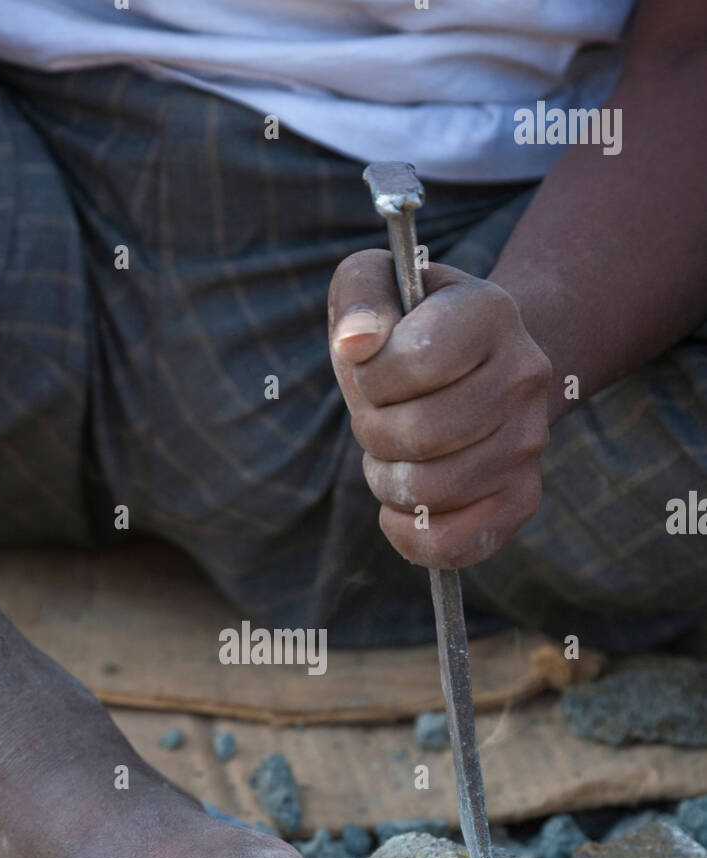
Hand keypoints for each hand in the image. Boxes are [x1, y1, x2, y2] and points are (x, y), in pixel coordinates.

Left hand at [328, 250, 550, 568]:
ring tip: (394, 455)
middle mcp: (525, 376)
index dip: (370, 376)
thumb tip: (356, 344)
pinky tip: (402, 509)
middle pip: (418, 434)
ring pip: (429, 491)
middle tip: (379, 418)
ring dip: (386, 480)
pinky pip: (454, 544)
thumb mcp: (378, 284)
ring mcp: (530, 443)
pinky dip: (410, 535)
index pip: (412, 359)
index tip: (374, 369)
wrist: (480, 363)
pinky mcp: (523, 499)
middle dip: (373, 431)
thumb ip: (359, 295)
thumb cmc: (411, 327)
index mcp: (491, 313)